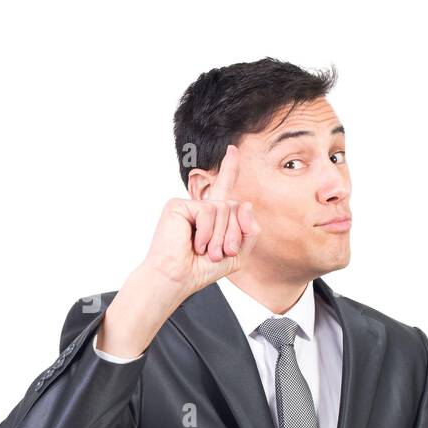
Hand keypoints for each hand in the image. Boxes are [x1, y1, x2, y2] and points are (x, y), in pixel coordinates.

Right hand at [139, 144, 260, 299]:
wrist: (178, 278)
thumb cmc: (202, 268)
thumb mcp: (237, 254)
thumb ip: (250, 231)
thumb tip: (247, 204)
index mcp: (214, 217)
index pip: (225, 189)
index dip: (230, 169)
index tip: (232, 149)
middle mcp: (202, 207)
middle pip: (235, 208)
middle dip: (234, 234)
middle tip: (220, 254)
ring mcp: (190, 205)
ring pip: (224, 209)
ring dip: (221, 236)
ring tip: (208, 252)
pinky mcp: (179, 205)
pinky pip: (208, 211)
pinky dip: (206, 231)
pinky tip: (196, 244)